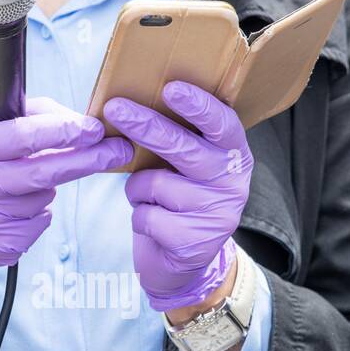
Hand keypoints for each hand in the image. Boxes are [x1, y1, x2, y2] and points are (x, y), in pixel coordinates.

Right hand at [0, 97, 133, 279]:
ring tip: (16, 185)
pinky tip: (13, 208)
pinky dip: (38, 212)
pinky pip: (40, 222)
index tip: (94, 127)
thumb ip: (26, 121)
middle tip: (118, 150)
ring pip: (44, 197)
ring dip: (46, 187)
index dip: (63, 131)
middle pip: (45, 171)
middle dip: (88, 159)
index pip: (23, 136)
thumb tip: (78, 121)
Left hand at [103, 81, 252, 311]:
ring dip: (138, 189)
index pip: (222, 124)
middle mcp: (231, 183)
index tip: (171, 88)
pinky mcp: (193, 243)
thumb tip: (132, 104)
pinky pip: (146, 216)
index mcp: (234, 156)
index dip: (198, 106)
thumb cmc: (180, 198)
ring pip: (155, 184)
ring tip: (149, 198)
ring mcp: (216, 215)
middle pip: (183, 148)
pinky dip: (139, 217)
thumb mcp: (188, 166)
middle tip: (115, 109)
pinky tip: (155, 224)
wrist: (185, 262)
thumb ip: (178, 139)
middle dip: (145, 126)